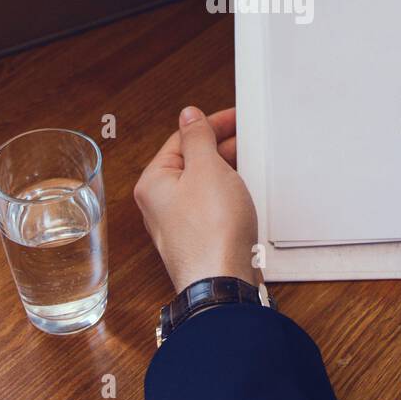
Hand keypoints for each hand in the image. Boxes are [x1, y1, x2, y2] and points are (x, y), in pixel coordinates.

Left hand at [133, 107, 261, 293]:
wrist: (223, 283)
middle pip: (190, 161)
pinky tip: (242, 195)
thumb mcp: (207, 169)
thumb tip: (189, 116)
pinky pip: (211, 207)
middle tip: (245, 138)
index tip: (234, 118)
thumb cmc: (211, 232)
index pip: (181, 139)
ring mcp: (178, 224)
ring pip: (202, 185)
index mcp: (153, 182)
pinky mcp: (198, 239)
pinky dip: (226, 195)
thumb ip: (198, 138)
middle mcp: (160, 204)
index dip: (210, 124)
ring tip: (247, 164)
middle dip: (219, 148)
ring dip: (224, 171)